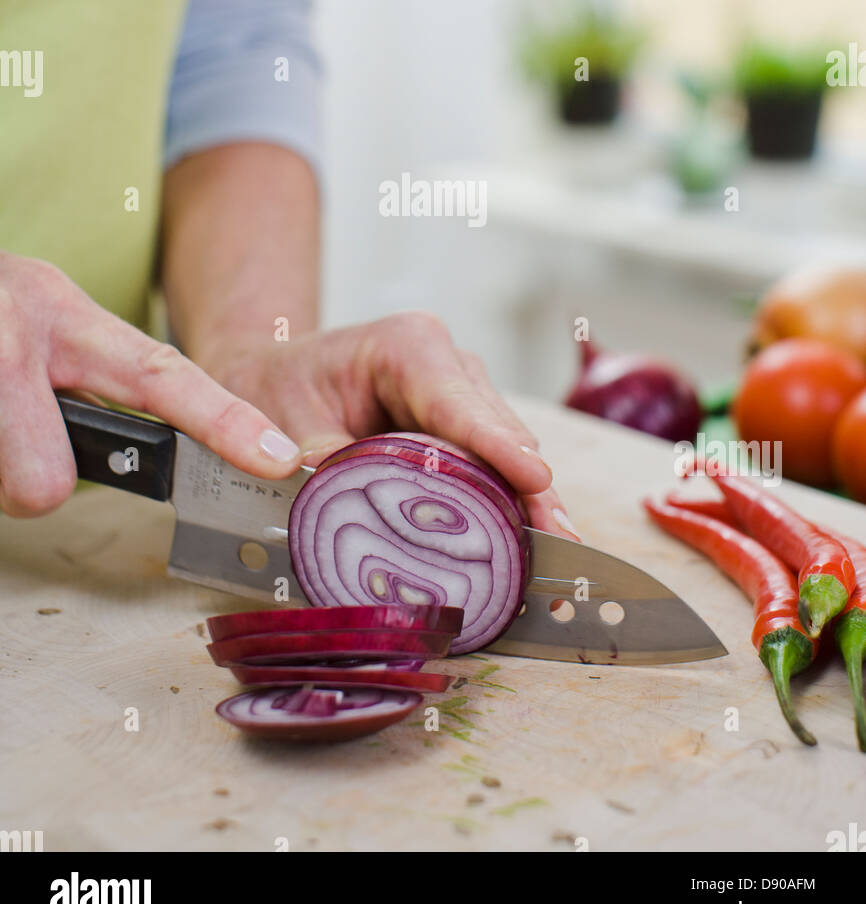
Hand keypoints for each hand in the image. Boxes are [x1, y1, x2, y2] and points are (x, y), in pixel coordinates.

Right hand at [0, 254, 301, 516]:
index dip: (225, 421)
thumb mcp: (40, 318)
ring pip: (6, 486)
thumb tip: (121, 460)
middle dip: (27, 477)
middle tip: (7, 430)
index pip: (161, 374)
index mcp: (64, 316)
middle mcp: (19, 336)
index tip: (280, 458)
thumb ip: (88, 378)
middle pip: (46, 483)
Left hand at [196, 310, 580, 539]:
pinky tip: (531, 549)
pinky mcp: (464, 427)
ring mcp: (463, 394)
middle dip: (530, 489)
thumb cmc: (274, 386)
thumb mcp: (283, 419)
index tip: (536, 478)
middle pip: (499, 432)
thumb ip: (322, 462)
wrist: (268, 373)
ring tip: (558, 557)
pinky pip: (492, 467)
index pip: (458, 403)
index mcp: (405, 346)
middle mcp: (447, 363)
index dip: (499, 446)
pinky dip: (508, 506)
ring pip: (505, 453)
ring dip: (528, 504)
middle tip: (563, 544)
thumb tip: (356, 510)